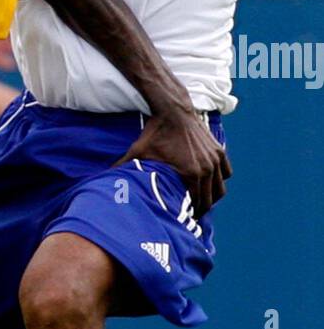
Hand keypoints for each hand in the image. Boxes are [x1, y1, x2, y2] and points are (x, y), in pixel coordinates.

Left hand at [116, 109, 231, 217]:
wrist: (172, 111)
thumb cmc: (155, 133)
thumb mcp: (137, 153)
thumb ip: (123, 169)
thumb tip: (103, 183)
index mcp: (191, 174)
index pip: (195, 204)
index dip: (188, 213)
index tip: (182, 218)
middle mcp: (207, 168)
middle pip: (209, 200)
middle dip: (199, 209)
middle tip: (189, 214)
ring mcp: (215, 159)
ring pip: (219, 189)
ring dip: (211, 196)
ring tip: (199, 201)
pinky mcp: (219, 151)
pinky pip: (226, 172)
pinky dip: (219, 179)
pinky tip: (208, 182)